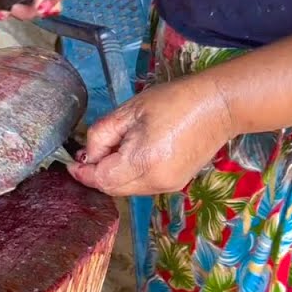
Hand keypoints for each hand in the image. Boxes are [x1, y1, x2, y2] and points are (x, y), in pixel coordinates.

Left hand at [67, 74, 237, 195]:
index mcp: (142, 162)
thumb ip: (101, 135)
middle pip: (112, 189)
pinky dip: (130, 175)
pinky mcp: (175, 184)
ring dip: (113, 174)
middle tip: (94, 150)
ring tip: (119, 146)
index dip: (83, 173)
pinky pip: (141, 186)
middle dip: (97, 174)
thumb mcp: (129, 111)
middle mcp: (155, 181)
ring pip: (126, 189)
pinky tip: (134, 153)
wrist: (218, 106)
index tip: (73, 163)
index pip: (102, 180)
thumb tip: (89, 155)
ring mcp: (167, 186)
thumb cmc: (173, 102)